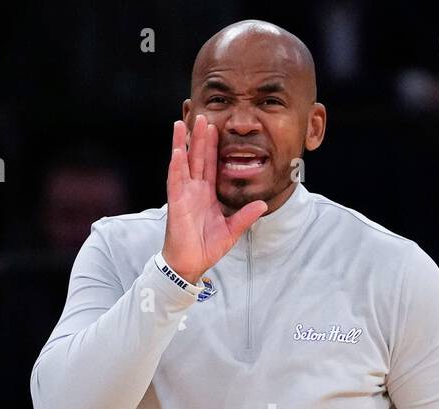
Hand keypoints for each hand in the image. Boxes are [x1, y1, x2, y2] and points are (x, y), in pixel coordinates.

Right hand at [161, 114, 266, 284]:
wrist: (190, 263)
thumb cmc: (207, 247)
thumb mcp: (232, 230)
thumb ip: (246, 216)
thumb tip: (263, 204)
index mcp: (207, 194)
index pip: (211, 164)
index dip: (212, 146)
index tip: (215, 127)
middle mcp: (194, 189)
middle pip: (197, 157)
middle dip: (199, 136)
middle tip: (202, 115)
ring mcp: (183, 193)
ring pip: (183, 162)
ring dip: (183, 143)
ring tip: (183, 122)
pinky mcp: (176, 202)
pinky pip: (175, 180)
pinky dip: (176, 165)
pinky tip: (177, 150)